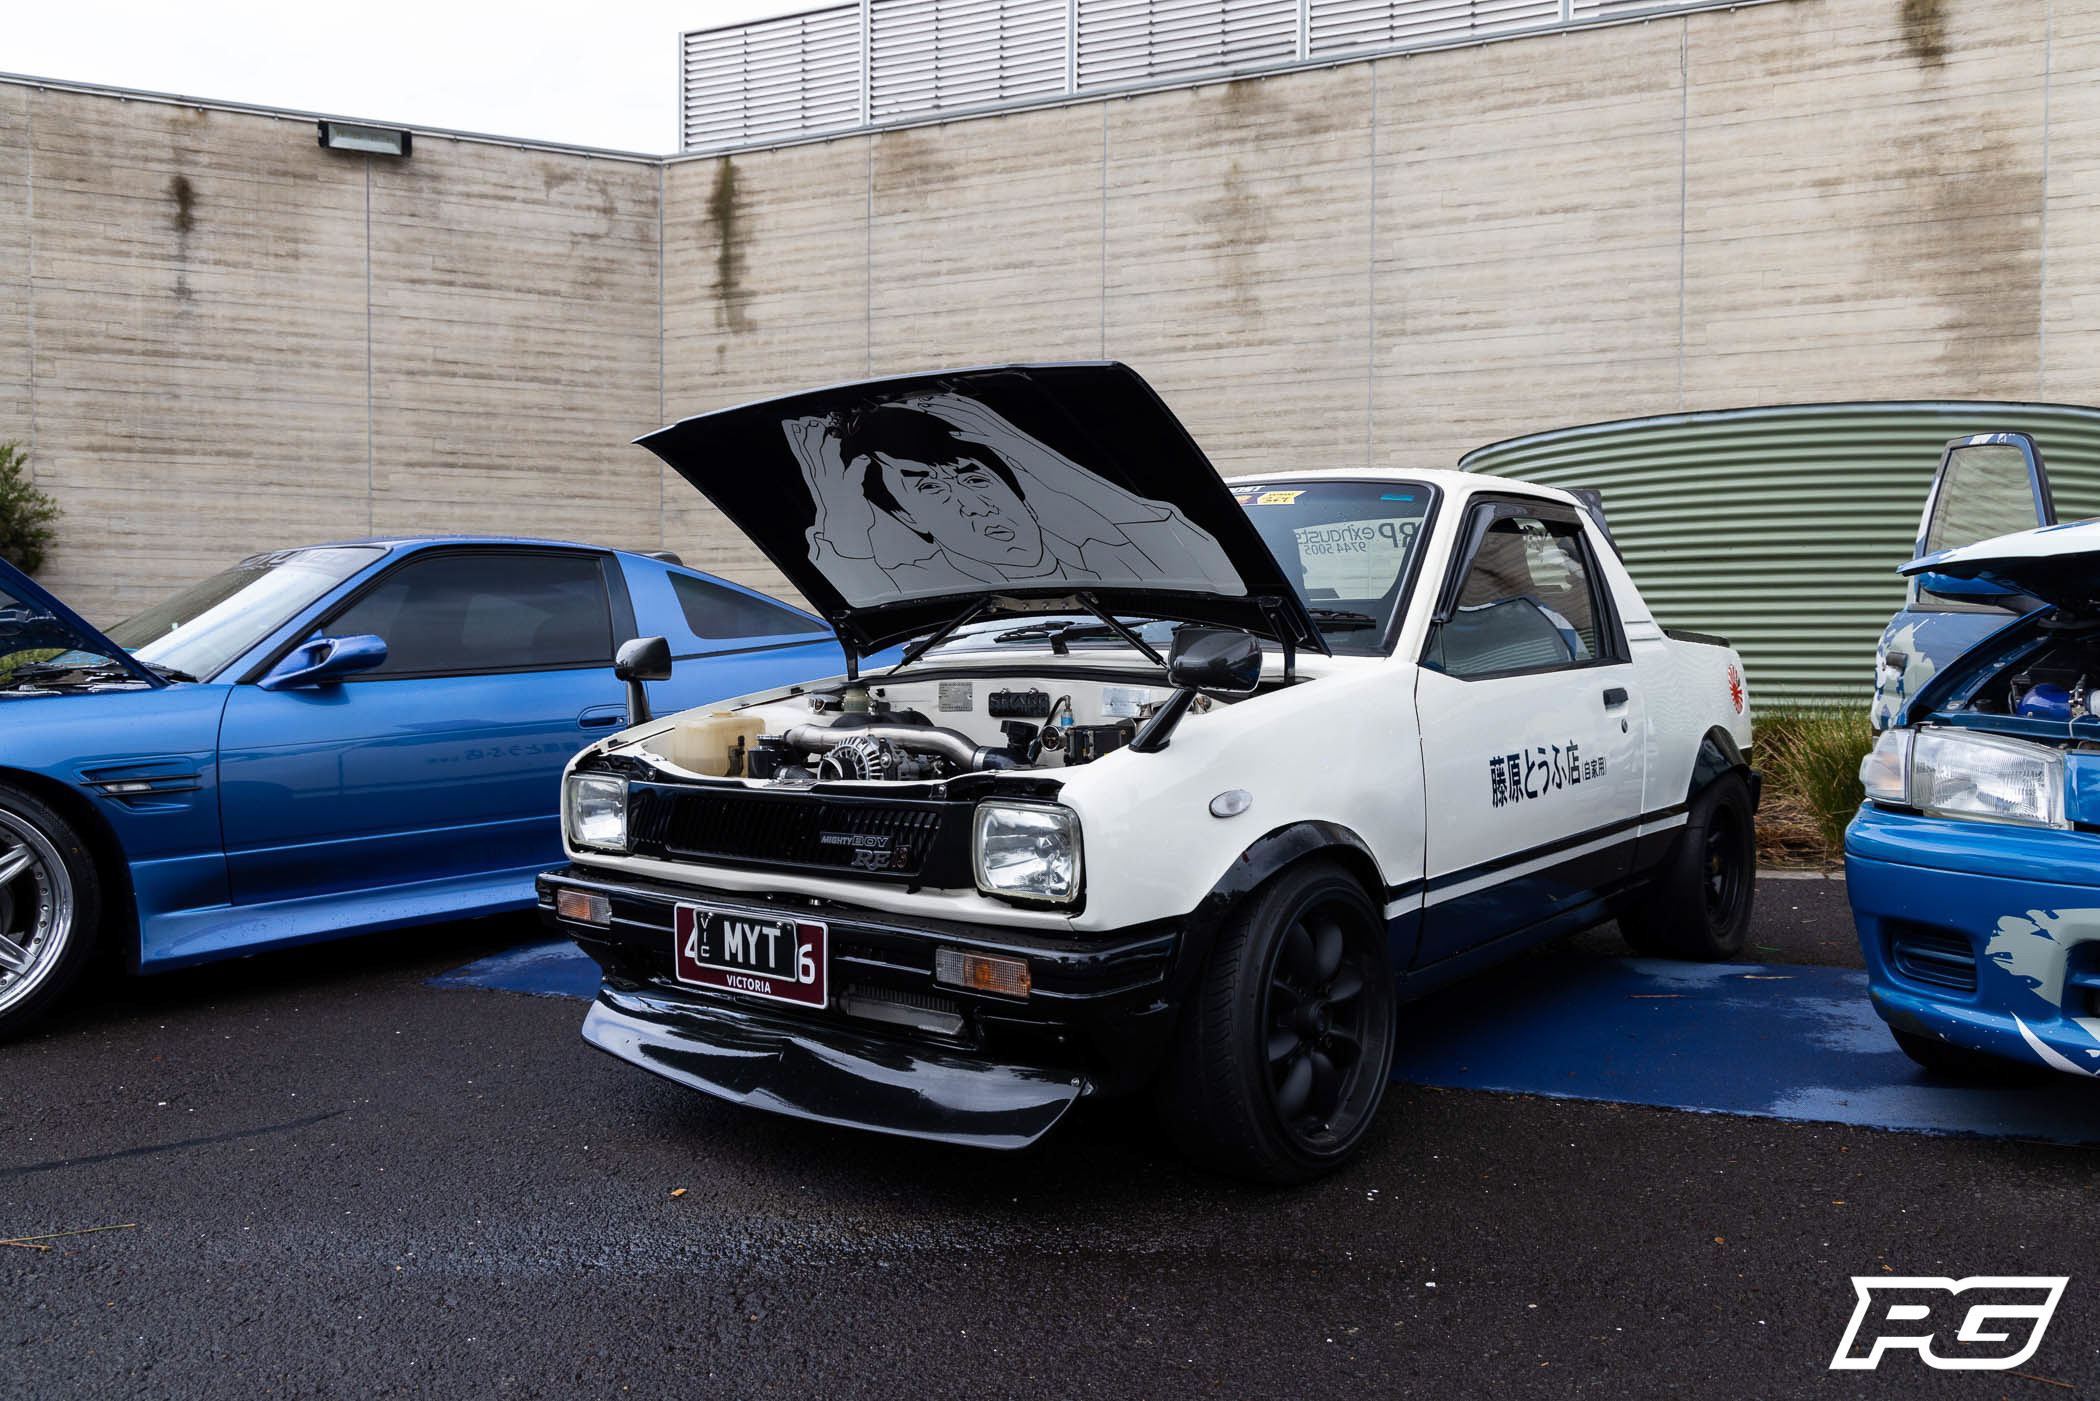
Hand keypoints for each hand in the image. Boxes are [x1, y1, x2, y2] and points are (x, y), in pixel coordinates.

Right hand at [782, 415, 875, 559]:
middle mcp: (825, 484)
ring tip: (834, 436)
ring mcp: (837, 490)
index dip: (802, 440)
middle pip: (816, 458)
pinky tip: (862, 459)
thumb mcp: (833, 486)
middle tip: (812, 423)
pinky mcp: (851, 496)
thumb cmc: (843, 510)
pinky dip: (857, 469)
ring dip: (831, 452)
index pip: (807, 457)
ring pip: (831, 467)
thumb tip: (830, 447)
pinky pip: (853, 481)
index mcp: (819, 481)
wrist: (848, 537)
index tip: (798, 423)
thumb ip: (830, 465)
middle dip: (813, 441)